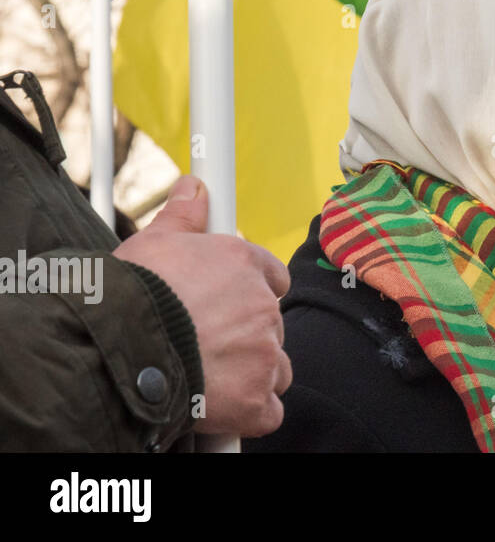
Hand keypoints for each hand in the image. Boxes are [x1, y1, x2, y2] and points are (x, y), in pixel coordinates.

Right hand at [113, 176, 291, 436]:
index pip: (272, 278)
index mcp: (244, 265)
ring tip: (208, 375)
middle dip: (245, 337)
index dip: (251, 293)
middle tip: (203, 344)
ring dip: (251, 374)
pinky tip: (221, 408)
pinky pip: (269, 410)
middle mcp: (262, 307)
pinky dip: (250, 413)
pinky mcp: (255, 400)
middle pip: (269, 326)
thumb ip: (182, 217)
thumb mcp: (152, 244)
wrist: (114, 349)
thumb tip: (194, 187)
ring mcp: (263, 355)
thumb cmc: (129, 296)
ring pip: (275, 368)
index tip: (229, 306)